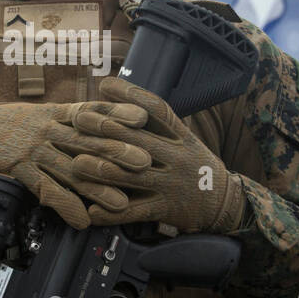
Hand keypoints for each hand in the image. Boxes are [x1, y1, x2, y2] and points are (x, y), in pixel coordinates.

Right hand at [0, 100, 152, 229]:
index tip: (142, 118)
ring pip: (70, 168)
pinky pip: (45, 189)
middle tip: (144, 162)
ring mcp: (34, 148)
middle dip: (117, 151)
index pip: (92, 110)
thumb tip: (112, 120)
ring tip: (120, 203)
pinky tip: (82, 220)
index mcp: (58, 113)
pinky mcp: (19, 168)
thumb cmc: (14, 124)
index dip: (117, 113)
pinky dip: (65, 205)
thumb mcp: (45, 114)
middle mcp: (48, 128)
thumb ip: (74, 119)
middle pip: (86, 139)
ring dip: (96, 187)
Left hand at [68, 76, 246, 232]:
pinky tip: (91, 210)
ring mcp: (171, 185)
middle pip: (138, 140)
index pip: (157, 110)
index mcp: (182, 136)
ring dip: (100, 170)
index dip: (132, 95)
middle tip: (77, 119)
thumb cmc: (193, 165)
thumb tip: (122, 96)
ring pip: (131, 176)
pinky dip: (111, 212)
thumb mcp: (184, 139)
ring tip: (76, 164)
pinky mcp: (165, 210)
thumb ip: (157, 123)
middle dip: (105, 129)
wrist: (222, 203)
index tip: (105, 85)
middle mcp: (178, 157)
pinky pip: (134, 212)